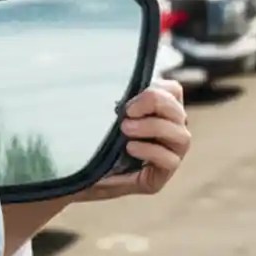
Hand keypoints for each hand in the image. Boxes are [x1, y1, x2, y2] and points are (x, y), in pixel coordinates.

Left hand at [77, 79, 190, 201]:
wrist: (74, 173)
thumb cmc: (88, 137)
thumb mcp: (101, 114)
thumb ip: (116, 99)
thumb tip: (114, 79)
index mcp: (158, 112)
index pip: (173, 91)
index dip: (158, 90)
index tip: (130, 100)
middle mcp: (169, 131)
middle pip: (178, 111)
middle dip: (155, 105)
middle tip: (127, 111)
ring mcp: (168, 155)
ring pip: (181, 136)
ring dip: (153, 127)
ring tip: (126, 129)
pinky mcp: (159, 176)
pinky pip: (170, 161)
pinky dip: (152, 151)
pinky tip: (131, 148)